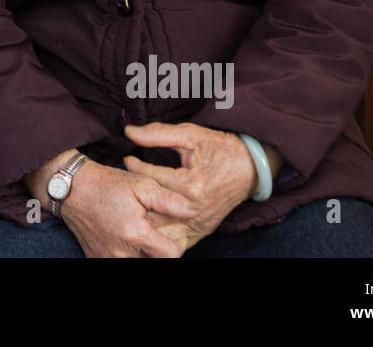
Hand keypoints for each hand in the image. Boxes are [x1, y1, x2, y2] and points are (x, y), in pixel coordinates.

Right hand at [26, 150, 201, 257]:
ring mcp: (108, 258)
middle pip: (156, 260)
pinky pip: (122, 260)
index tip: (170, 226)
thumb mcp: (141, 185)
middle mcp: (122, 252)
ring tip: (139, 227)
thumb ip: (171, 200)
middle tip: (154, 224)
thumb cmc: (107, 184)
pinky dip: (128, 251)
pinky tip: (125, 233)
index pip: (173, 254)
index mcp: (135, 234)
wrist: (71, 188)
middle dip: (160, 245)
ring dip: (144, 249)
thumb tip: (197, 208)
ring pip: (140, 261)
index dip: (176, 241)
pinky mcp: (97, 259)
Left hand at [121, 122, 258, 250]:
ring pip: (160, 231)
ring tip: (128, 206)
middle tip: (120, 186)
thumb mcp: (190, 134)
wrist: (252, 167)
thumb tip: (129, 132)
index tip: (126, 158)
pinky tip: (147, 224)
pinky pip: (175, 241)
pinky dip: (159, 235)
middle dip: (131, 199)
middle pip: (150, 211)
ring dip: (142, 220)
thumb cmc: (221, 148)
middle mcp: (193, 209)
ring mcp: (198, 223)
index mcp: (190, 184)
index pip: (149, 179)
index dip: (133, 166)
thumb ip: (157, 134)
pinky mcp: (201, 231)